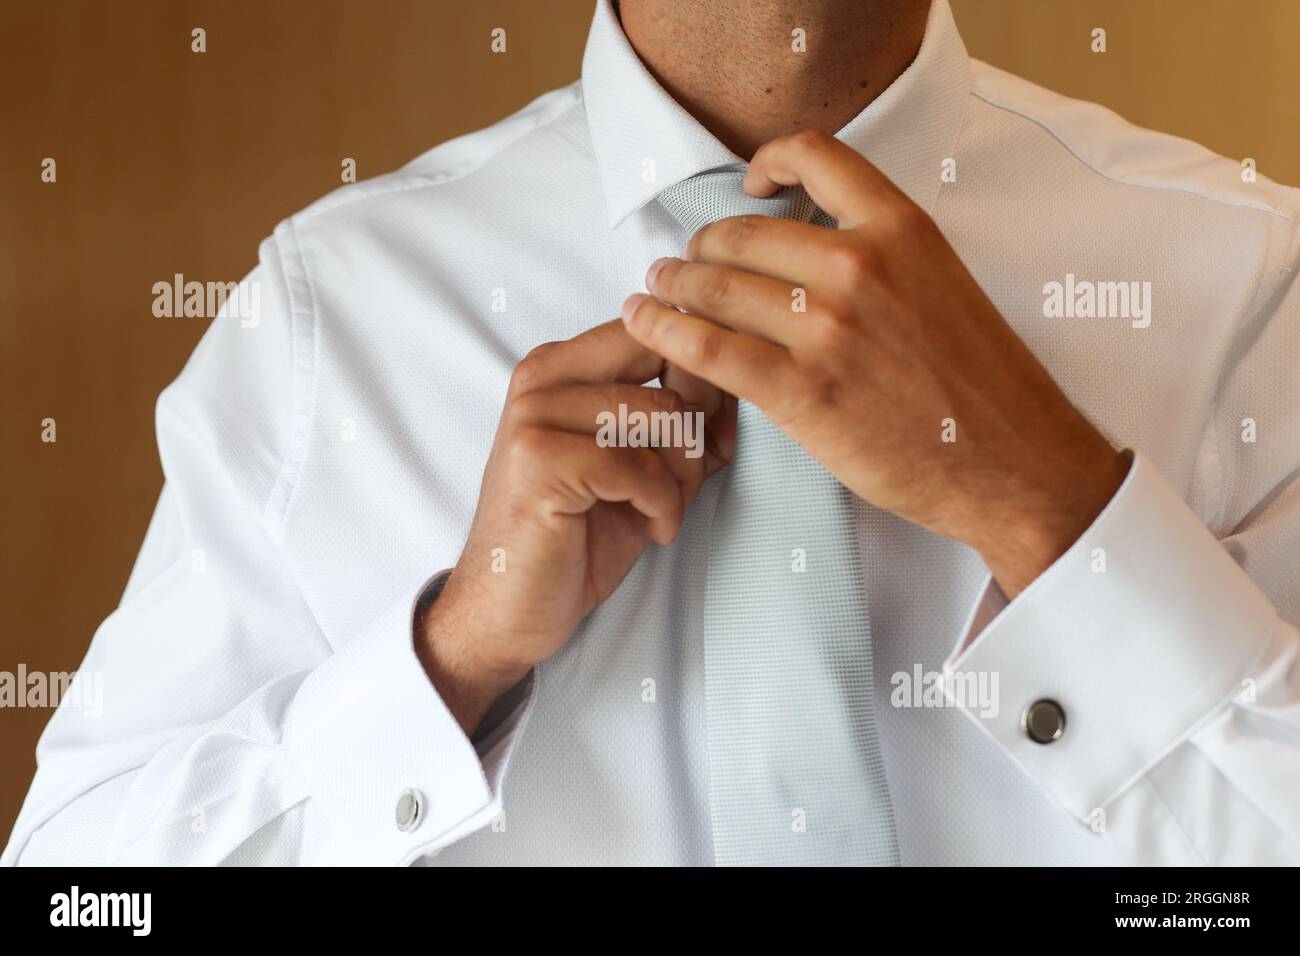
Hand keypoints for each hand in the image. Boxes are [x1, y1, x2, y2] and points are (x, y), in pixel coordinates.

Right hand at [418, 319, 734, 733]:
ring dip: (682, 473)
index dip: (704, 381)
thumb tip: (737, 387)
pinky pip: (637, 465)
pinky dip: (663, 505)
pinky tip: (652, 529)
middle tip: (686, 482)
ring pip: (660, 413)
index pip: (660, 329)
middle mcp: (543, 376)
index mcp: (563, 364)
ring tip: (663, 510)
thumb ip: (681, 421)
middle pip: (667, 360)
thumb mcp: (642, 467)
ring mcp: (535, 414)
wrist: (510, 607)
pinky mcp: (538, 459)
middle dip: (697, 425)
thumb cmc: (577, 538)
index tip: (709, 440)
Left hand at [620, 129, 1127, 596]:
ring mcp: (829, 330)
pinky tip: (645, 324)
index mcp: (900, 228)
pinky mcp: (803, 392)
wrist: (1013, 461)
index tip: (748, 185)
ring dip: (673, 287)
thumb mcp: (942, 283)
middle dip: (700, 249)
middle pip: (743, 233)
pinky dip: (665, 333)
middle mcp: (860, 266)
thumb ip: (879, 255)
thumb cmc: (981, 382)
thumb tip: (803, 250)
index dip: (767, 160)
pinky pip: (711, 349)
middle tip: (682, 265)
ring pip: (717, 287)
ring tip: (654, 292)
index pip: (815, 154)